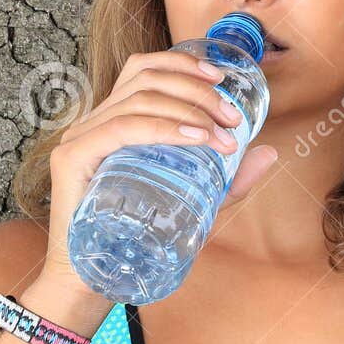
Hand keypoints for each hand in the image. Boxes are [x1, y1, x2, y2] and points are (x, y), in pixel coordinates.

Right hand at [38, 49, 279, 293]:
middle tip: (233, 119)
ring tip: (222, 136)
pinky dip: (164, 128)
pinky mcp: (74, 158)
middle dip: (198, 91)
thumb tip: (270, 152)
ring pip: (140, 99)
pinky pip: (122, 129)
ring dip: (190, 110)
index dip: (184, 64)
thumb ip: (229, 178)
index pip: (144, 69)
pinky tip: (195, 139)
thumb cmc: (140, 237)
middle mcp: (94, 121)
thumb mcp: (194, 200)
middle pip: (147, 77)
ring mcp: (81, 137)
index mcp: (115, 120)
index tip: (223, 79)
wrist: (94, 279)